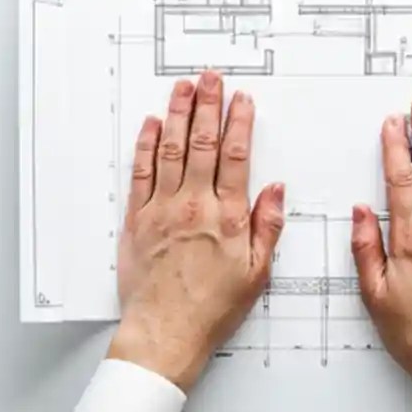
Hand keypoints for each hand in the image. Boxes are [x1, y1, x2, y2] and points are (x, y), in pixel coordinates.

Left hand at [109, 70, 284, 390]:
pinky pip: (140, 172)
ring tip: (182, 88)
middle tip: (210, 78)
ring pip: (169, 149)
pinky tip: (151, 125)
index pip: (235, 156)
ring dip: (176, 113)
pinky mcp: (136, 220)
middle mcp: (193, 205)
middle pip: (201, 142)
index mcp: (227, 217)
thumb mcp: (257, 273)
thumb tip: (275, 190)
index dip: (238, 123)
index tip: (241, 100)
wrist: (165, 333)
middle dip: (207, 105)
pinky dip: (146, 144)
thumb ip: (267, 226)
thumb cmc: (211, 309)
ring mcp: (162, 209)